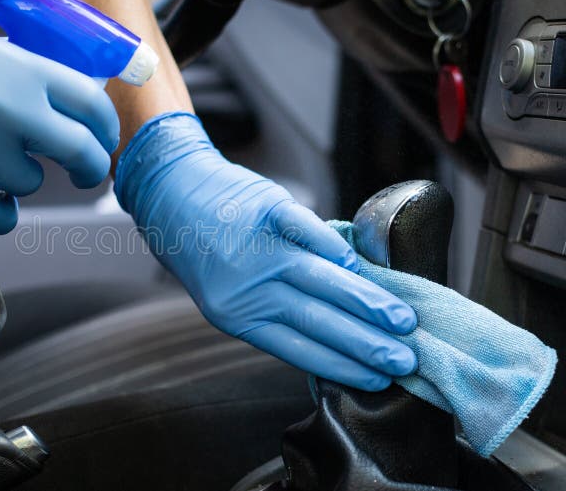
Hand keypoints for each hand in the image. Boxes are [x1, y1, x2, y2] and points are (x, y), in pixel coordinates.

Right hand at [0, 24, 119, 233]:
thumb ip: (24, 78)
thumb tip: (82, 106)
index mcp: (7, 62)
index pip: (88, 98)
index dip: (106, 127)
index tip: (103, 142)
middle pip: (78, 147)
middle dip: (90, 167)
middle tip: (85, 175)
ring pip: (30, 184)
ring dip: (16, 182)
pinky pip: (1, 217)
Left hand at [115, 113, 417, 390]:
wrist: (171, 195)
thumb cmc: (205, 250)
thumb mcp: (229, 292)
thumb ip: (273, 310)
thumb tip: (339, 330)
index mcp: (237, 315)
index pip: (298, 349)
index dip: (341, 365)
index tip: (376, 379)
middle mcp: (247, 286)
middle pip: (316, 320)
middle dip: (365, 343)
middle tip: (404, 358)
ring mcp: (258, 247)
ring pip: (320, 279)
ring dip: (364, 302)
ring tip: (400, 319)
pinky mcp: (265, 209)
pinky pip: (304, 229)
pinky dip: (333, 245)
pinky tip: (362, 264)